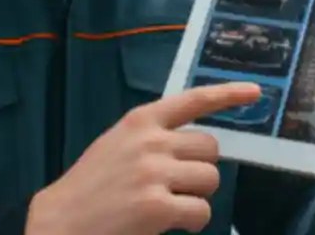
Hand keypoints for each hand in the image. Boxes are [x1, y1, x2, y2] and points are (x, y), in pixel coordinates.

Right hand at [26, 82, 260, 234]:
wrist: (59, 221)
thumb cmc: (90, 188)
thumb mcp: (117, 146)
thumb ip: (152, 139)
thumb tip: (196, 148)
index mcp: (139, 121)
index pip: (193, 100)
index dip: (228, 95)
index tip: (256, 92)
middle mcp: (150, 141)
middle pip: (210, 149)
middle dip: (200, 169)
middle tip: (176, 186)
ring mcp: (154, 172)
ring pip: (210, 180)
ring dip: (196, 197)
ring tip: (168, 206)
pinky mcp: (157, 206)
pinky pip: (201, 211)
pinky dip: (192, 222)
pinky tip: (169, 224)